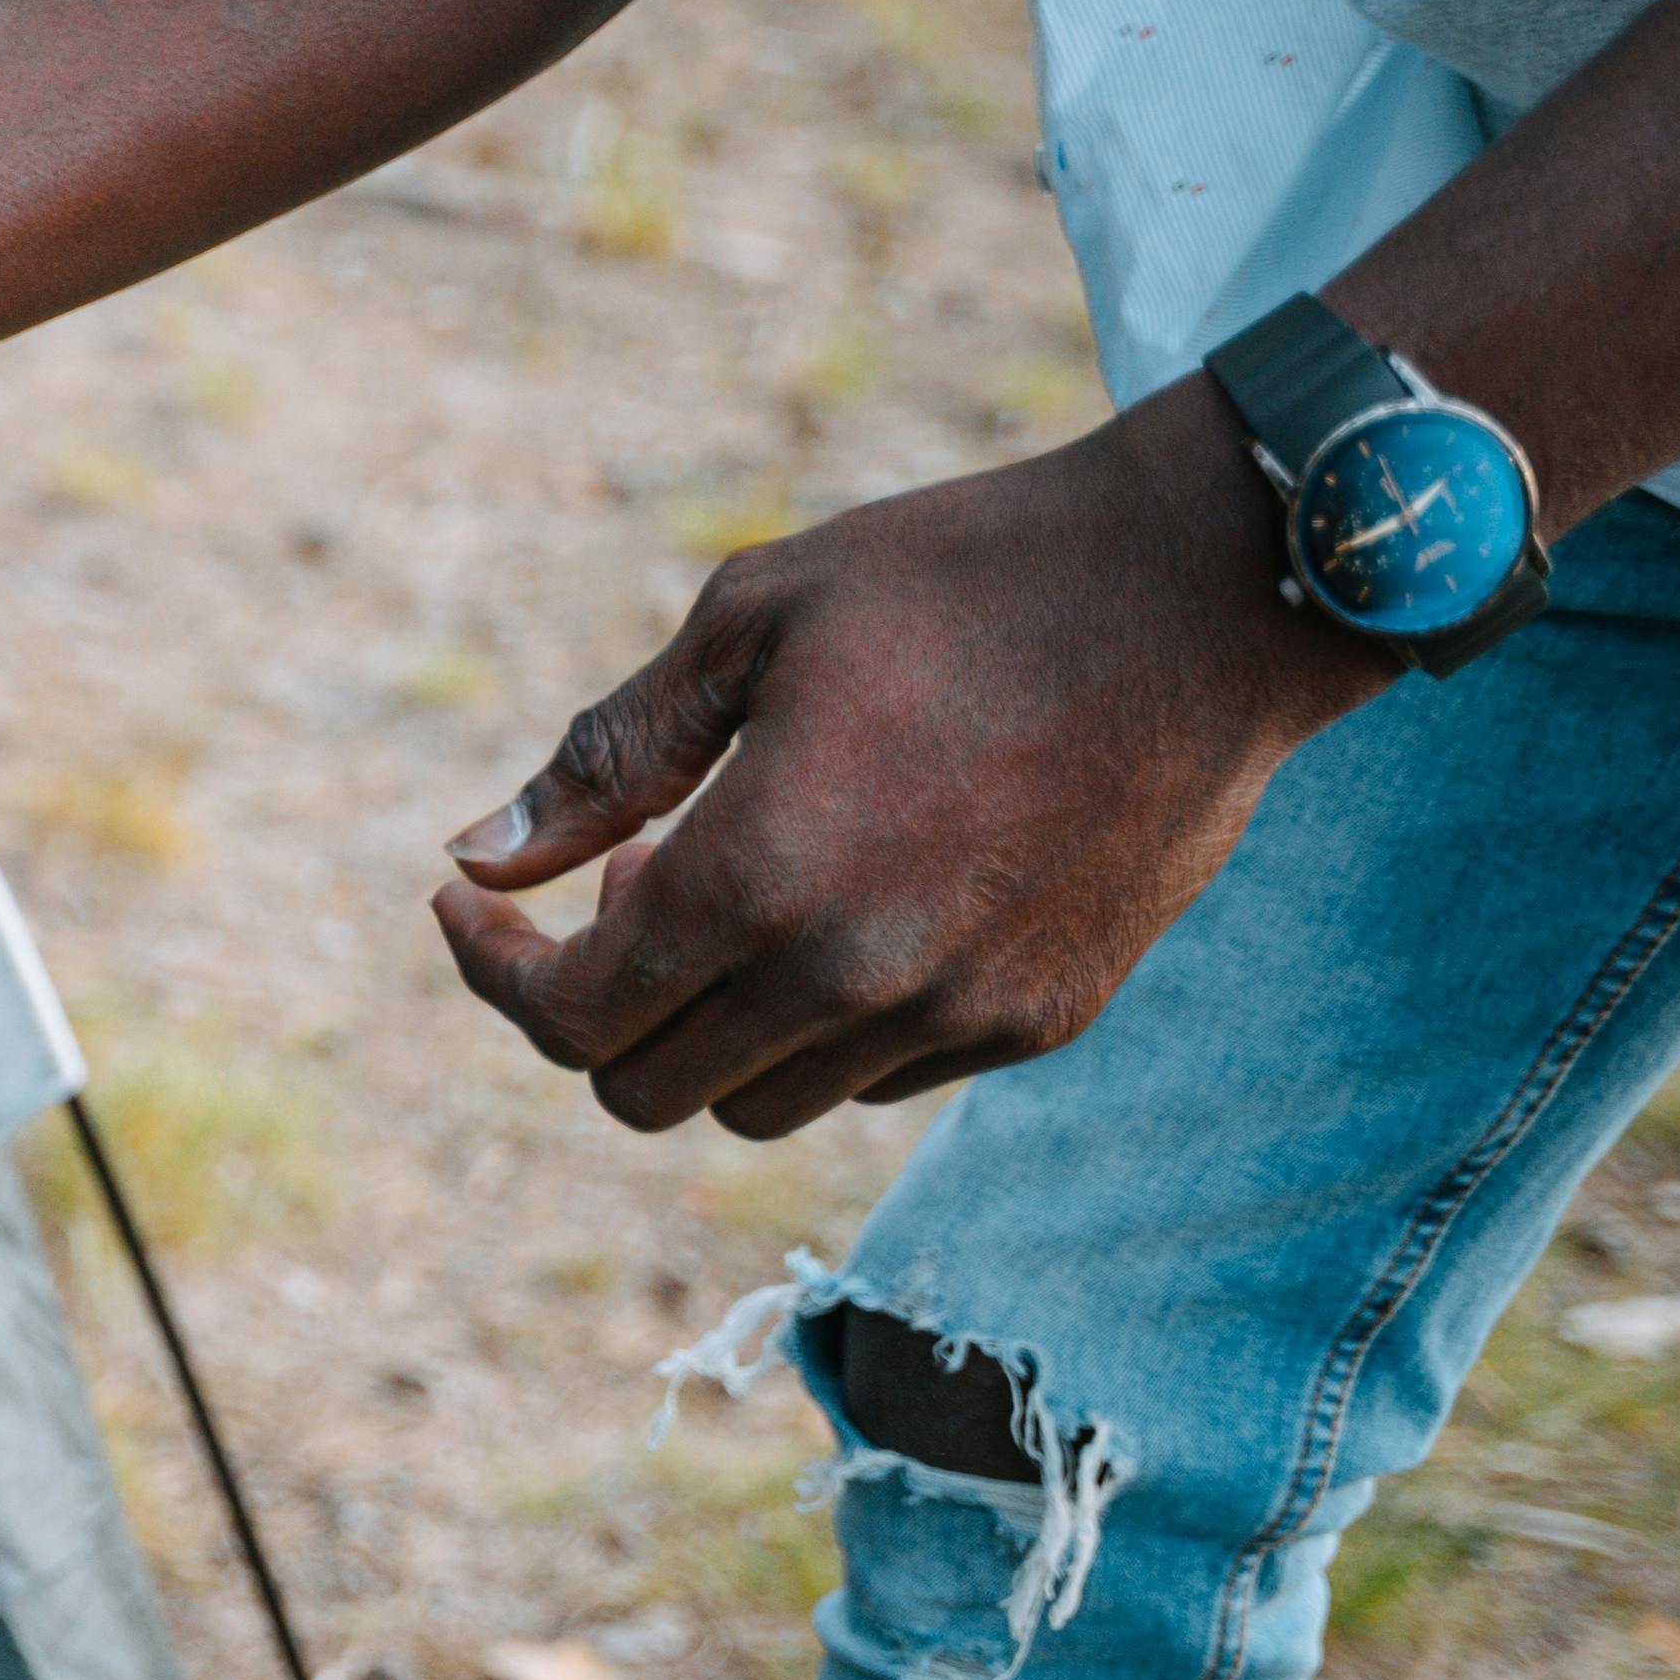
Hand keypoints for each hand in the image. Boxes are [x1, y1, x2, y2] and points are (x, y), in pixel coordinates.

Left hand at [430, 383, 1402, 1138]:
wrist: (1209, 593)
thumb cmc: (963, 576)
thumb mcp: (749, 622)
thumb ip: (605, 758)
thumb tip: (474, 855)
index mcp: (763, 876)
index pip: (569, 1019)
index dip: (492, 971)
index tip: (469, 904)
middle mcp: (856, 978)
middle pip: (646, 1091)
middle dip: (588, 1008)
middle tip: (610, 883)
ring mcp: (959, 1016)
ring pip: (759, 1103)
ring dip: (704, 1024)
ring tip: (729, 885)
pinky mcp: (1042, 1021)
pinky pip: (875, 1078)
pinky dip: (814, 1024)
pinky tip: (837, 904)